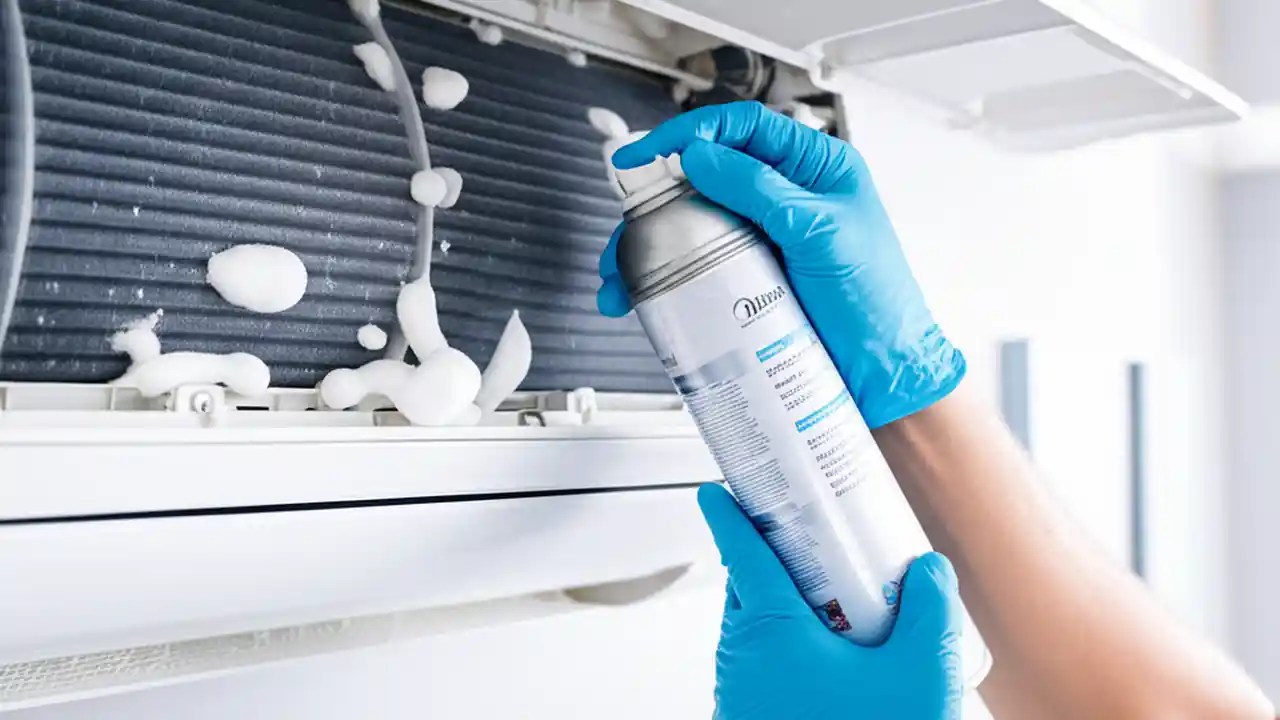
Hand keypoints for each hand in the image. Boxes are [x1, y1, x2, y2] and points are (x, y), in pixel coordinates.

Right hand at [598, 101, 963, 427]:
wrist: (882, 377)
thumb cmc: (875, 303)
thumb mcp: (821, 232)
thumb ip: (761, 188)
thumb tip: (701, 155)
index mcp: (815, 168)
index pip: (743, 129)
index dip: (689, 133)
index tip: (647, 153)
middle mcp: (785, 198)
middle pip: (704, 179)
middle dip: (654, 203)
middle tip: (625, 231)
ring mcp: (764, 240)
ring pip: (691, 226)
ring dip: (647, 249)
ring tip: (621, 282)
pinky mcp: (749, 280)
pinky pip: (697, 267)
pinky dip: (662, 280)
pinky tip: (641, 298)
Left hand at [698, 483, 963, 719]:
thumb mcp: (919, 674)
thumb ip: (930, 611)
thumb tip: (927, 568)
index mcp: (769, 629)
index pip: (740, 553)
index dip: (728, 516)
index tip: (715, 490)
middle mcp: (741, 656)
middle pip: (745, 588)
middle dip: (769, 561)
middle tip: (807, 545)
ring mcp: (738, 691)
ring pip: (750, 631)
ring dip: (778, 609)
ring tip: (830, 606)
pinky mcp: (746, 716)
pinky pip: (756, 667)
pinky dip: (780, 650)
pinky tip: (825, 660)